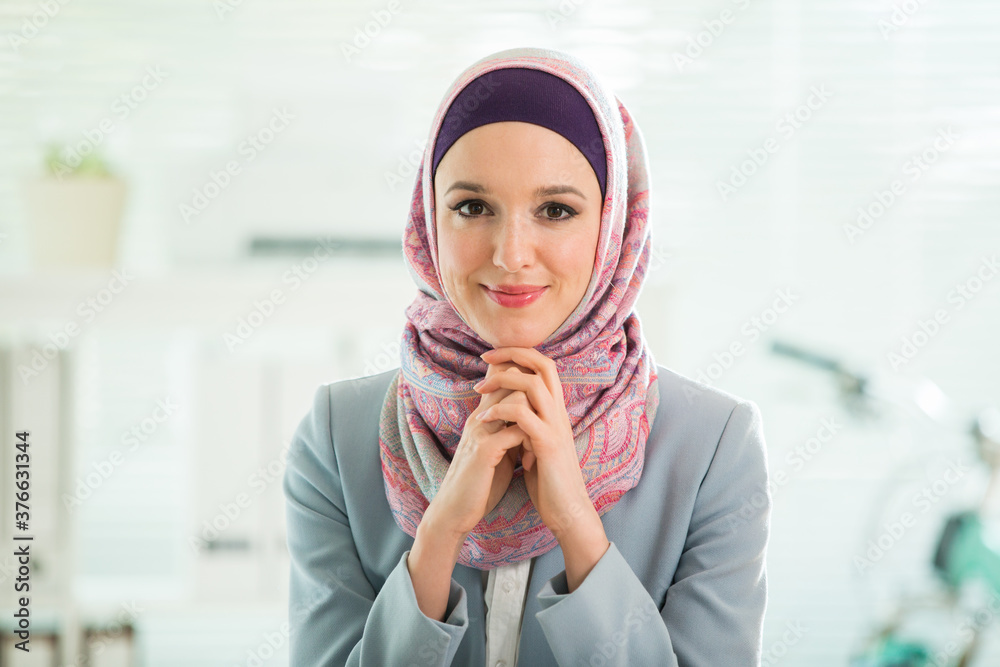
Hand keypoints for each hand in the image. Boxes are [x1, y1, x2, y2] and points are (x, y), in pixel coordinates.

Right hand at [422, 359, 532, 540]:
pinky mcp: (484, 451)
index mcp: (484, 416)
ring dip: (537, 418)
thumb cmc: (478, 483)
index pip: (502, 376)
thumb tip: (532, 424)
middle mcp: (480, 417)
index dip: (524, 377)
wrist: (454, 511)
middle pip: (511, 378)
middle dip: (536, 393)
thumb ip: (510, 434)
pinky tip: (531, 460)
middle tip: (547, 420)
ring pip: (517, 399)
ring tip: (537, 443)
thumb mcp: (497, 452)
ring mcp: (481, 431)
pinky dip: (531, 442)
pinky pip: (517, 430)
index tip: (543, 395)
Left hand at [473, 347, 596, 539]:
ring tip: (479, 390)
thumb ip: (527, 422)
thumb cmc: (548, 479)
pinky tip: (484, 420)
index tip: (493, 356)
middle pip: (543, 364)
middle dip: (512, 354)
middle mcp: (559, 412)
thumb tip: (510, 407)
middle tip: (485, 358)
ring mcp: (555, 426)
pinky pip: (523, 415)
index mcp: (555, 410)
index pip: (544, 366)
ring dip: (503, 381)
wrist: (567, 510)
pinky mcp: (548, 444)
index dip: (520, 353)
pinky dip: (500, 411)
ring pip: (533, 384)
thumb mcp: (536, 442)